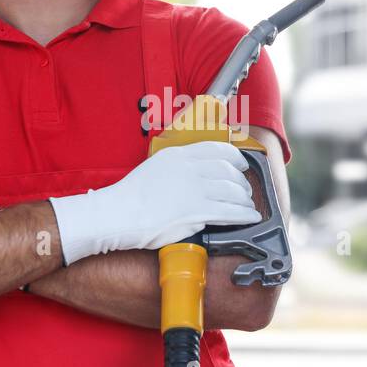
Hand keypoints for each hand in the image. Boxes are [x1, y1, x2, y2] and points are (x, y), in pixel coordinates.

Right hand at [48, 140, 259, 265]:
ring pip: (232, 190)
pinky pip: (230, 211)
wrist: (116, 214)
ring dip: (244, 199)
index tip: (241, 164)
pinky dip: (245, 214)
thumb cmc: (130, 197)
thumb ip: (178, 170)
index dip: (235, 157)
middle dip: (242, 181)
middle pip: (228, 170)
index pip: (216, 149)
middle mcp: (188, 168)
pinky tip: (250, 217)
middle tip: (245, 190)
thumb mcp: (155, 169)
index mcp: (178, 155)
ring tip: (248, 206)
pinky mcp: (196, 210)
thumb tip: (198, 179)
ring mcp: (193, 188)